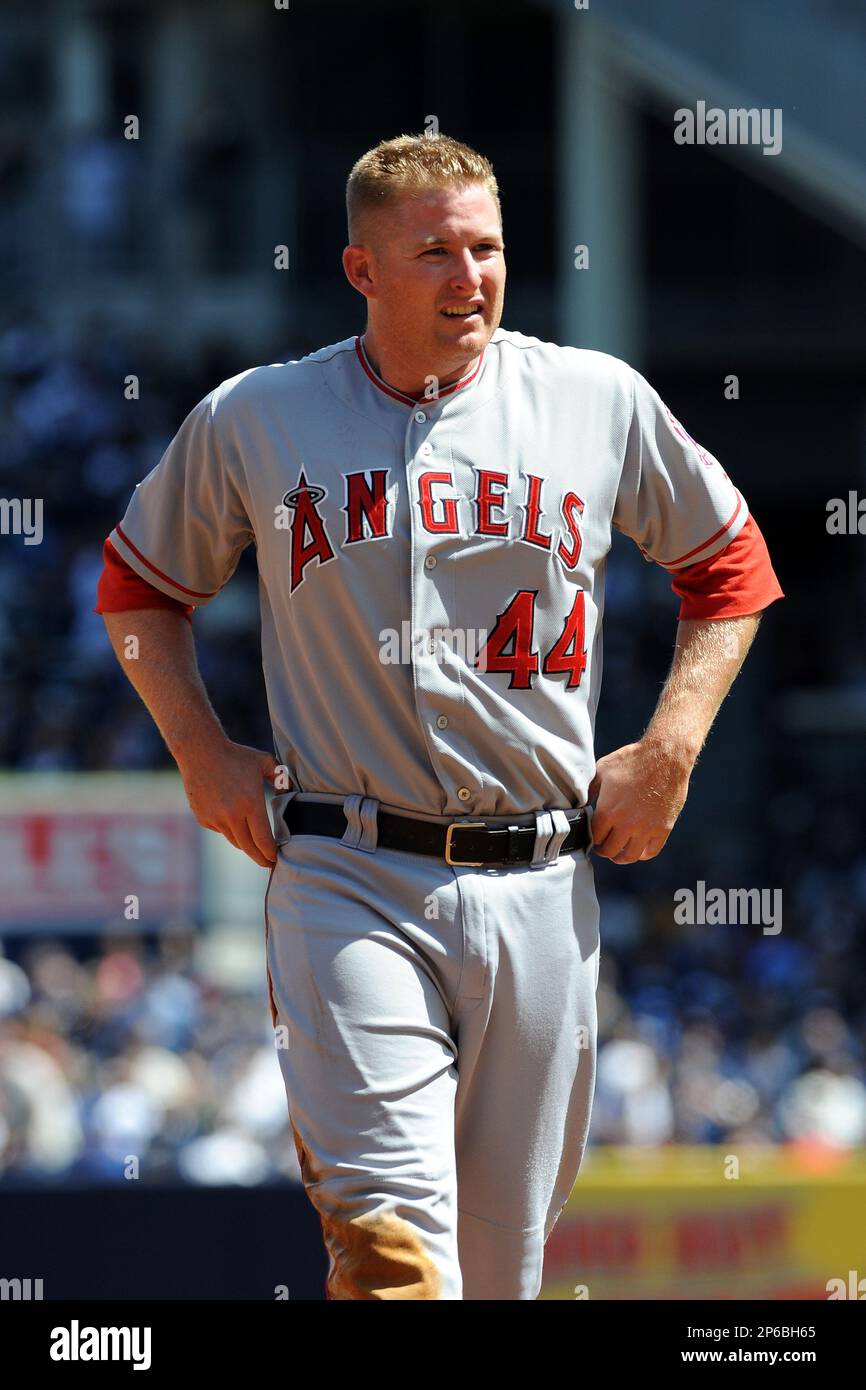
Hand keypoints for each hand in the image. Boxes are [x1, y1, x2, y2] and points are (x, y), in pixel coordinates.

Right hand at [177, 737, 280, 867]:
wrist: (200, 751)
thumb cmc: (236, 755)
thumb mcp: (265, 762)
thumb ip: (281, 779)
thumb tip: (288, 795)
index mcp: (250, 803)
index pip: (263, 839)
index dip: (271, 853)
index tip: (277, 859)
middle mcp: (231, 815)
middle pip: (249, 847)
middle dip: (261, 858)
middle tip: (270, 864)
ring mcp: (215, 818)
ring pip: (235, 841)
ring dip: (246, 845)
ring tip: (255, 846)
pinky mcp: (203, 818)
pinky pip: (221, 830)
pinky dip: (229, 829)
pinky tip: (232, 817)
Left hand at [586, 738, 692, 863]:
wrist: (665, 756)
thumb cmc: (633, 760)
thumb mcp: (602, 770)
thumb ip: (590, 790)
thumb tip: (581, 803)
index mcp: (608, 811)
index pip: (594, 838)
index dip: (592, 839)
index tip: (593, 837)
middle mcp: (626, 824)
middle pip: (610, 851)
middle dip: (604, 850)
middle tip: (604, 847)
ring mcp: (646, 828)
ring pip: (630, 856)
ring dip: (622, 856)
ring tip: (619, 852)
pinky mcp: (663, 828)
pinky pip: (651, 851)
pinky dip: (643, 853)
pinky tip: (639, 848)